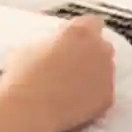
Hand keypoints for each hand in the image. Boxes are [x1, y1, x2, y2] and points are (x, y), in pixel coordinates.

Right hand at [0, 15, 116, 131]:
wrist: (29, 110)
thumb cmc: (23, 76)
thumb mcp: (31, 46)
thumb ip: (52, 43)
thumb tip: (55, 47)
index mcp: (80, 32)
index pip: (92, 22)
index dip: (82, 31)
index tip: (72, 41)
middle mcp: (99, 49)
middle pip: (101, 46)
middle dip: (90, 53)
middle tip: (70, 66)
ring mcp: (107, 74)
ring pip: (104, 70)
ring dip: (92, 75)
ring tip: (69, 89)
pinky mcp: (108, 97)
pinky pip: (103, 93)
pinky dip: (92, 97)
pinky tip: (74, 104)